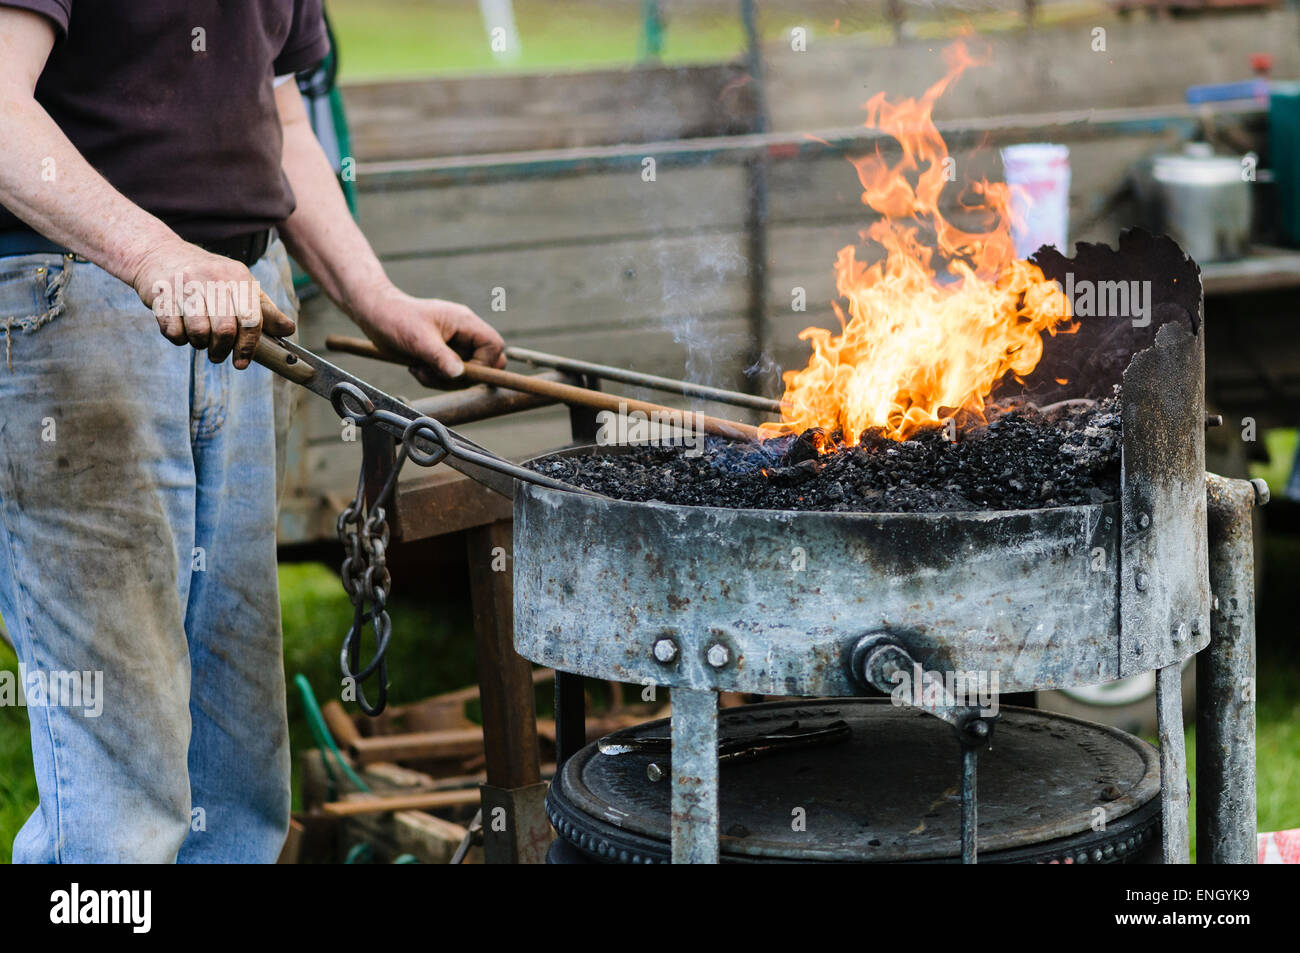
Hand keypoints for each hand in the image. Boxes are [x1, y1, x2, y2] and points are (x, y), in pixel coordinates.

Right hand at [128, 239, 296, 368]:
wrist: (160, 253)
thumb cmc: (209, 276)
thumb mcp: (240, 284)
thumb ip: (264, 309)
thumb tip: (289, 329)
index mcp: (237, 276)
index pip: (251, 319)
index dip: (248, 346)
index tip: (242, 362)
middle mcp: (213, 278)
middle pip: (225, 330)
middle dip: (222, 350)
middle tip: (218, 355)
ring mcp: (185, 285)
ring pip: (199, 332)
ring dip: (200, 345)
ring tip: (200, 340)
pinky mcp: (161, 295)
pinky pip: (173, 331)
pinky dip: (179, 339)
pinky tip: (182, 330)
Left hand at [352, 285, 505, 385]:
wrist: (374, 314)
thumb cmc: (395, 319)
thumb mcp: (418, 339)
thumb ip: (441, 357)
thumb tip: (461, 375)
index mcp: (464, 322)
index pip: (494, 346)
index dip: (484, 364)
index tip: (459, 372)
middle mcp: (464, 332)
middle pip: (486, 363)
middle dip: (463, 376)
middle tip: (437, 373)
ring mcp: (455, 344)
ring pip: (467, 373)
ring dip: (443, 379)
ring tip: (420, 368)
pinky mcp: (444, 354)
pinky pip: (451, 374)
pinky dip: (435, 378)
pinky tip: (417, 367)